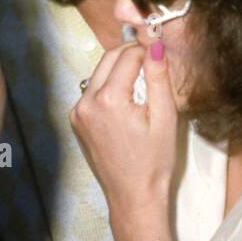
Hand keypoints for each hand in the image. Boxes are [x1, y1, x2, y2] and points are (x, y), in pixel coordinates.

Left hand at [69, 38, 179, 218]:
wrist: (133, 196)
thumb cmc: (154, 161)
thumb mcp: (164, 117)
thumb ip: (158, 77)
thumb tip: (154, 44)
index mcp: (109, 99)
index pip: (128, 55)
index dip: (146, 49)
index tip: (160, 51)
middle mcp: (86, 102)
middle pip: (109, 59)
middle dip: (131, 54)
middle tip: (153, 61)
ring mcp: (77, 112)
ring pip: (100, 74)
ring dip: (119, 70)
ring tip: (143, 85)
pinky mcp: (76, 121)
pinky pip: (93, 92)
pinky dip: (109, 88)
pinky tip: (127, 103)